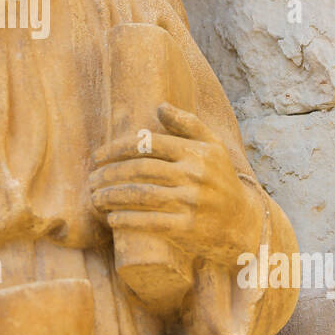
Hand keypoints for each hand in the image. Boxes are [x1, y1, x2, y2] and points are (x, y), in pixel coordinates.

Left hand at [89, 103, 264, 269]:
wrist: (243, 222)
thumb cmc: (221, 180)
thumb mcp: (213, 146)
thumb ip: (188, 124)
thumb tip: (159, 106)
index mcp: (196, 152)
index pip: (148, 143)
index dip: (117, 148)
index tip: (97, 156)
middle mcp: (194, 174)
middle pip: (140, 169)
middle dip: (109, 174)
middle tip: (91, 179)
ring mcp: (191, 202)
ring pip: (141, 195)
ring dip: (112, 197)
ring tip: (95, 198)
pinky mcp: (188, 228)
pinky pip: (151, 222)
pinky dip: (128, 220)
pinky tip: (112, 219)